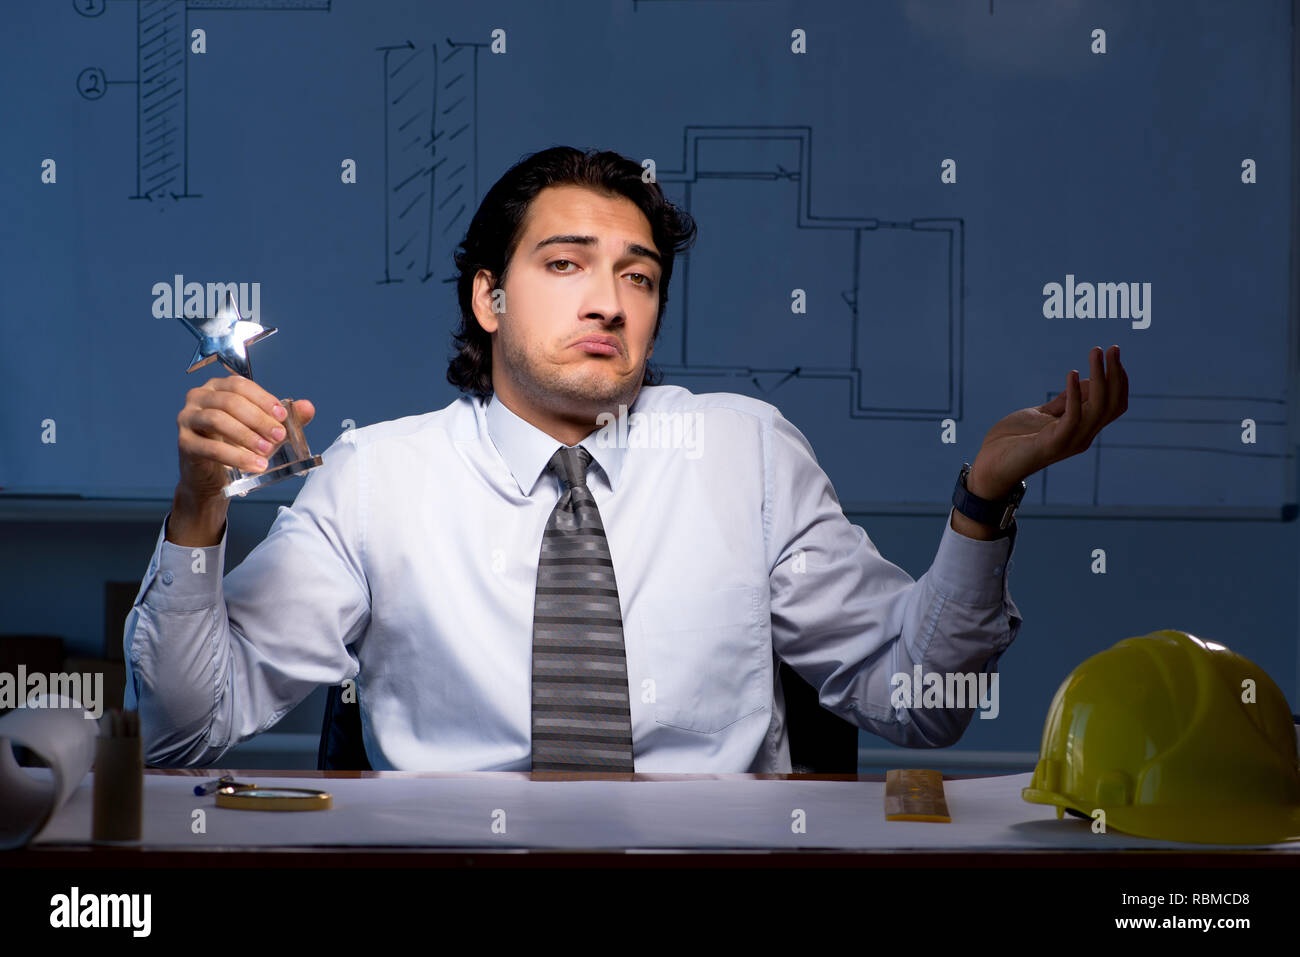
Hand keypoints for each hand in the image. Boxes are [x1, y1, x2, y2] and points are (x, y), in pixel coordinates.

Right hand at [175, 375, 314, 504]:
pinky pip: (210, 447)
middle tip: (279, 436)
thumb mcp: (263, 430)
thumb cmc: (238, 446)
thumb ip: (285, 418)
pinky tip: (254, 465)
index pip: (240, 385)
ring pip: (217, 420)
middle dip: (258, 419)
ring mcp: (187, 418)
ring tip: (267, 452)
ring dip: (246, 436)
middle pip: (230, 401)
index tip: (283, 416)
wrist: (213, 477)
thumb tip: (308, 407)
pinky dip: (235, 456)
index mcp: (218, 387)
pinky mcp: (184, 442)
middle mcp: (199, 397)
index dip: (263, 399)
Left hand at [967, 345, 1127, 499]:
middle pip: (1111, 404)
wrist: (990, 466)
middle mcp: (1083, 437)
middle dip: (1115, 374)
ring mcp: (1070, 441)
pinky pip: (1073, 417)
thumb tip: (1083, 381)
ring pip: (1098, 408)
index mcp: (1082, 429)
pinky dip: (1075, 394)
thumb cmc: (1013, 441)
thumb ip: (1061, 403)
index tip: (1113, 354)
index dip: (1118, 380)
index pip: (1113, 405)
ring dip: (1100, 377)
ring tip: (1096, 352)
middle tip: (1113, 348)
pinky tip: (1072, 373)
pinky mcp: (1053, 444)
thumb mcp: (1041, 415)